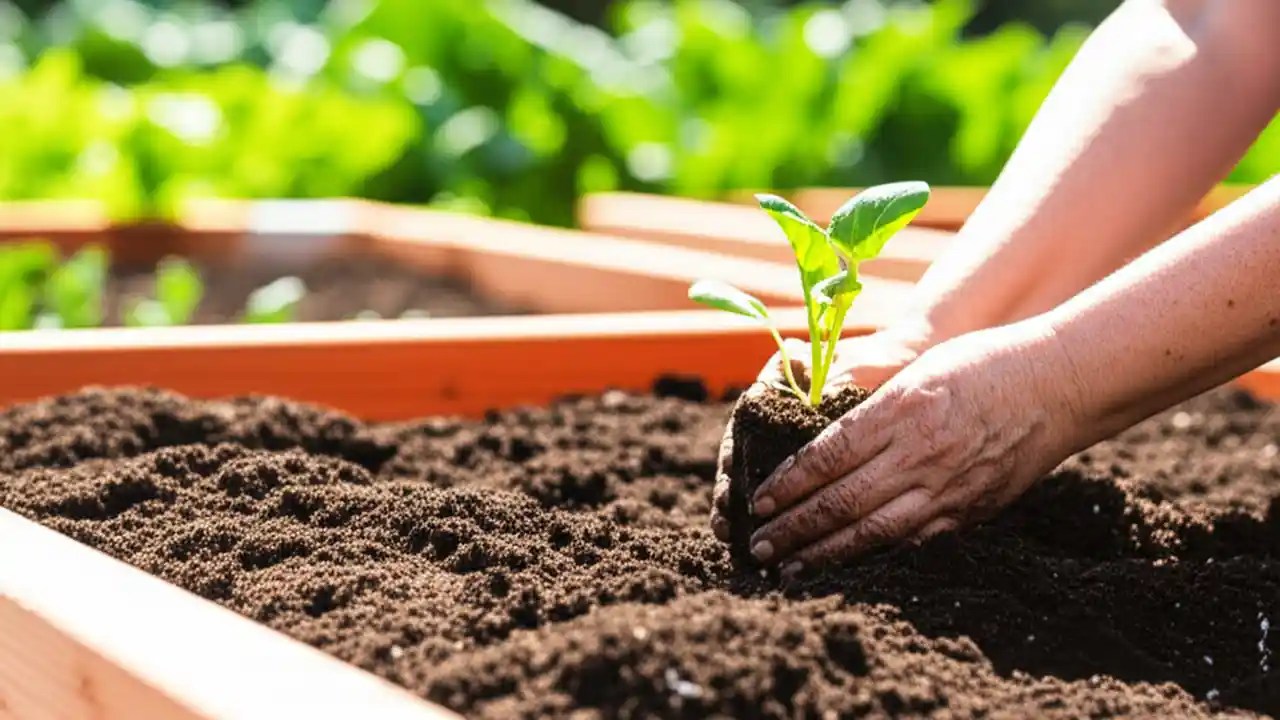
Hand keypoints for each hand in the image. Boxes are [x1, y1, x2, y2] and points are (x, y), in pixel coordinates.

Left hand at [746, 321, 1085, 575]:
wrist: (1059, 383)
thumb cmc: (982, 364)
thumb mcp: (916, 369)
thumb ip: (870, 406)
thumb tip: (821, 437)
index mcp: (900, 411)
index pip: (827, 456)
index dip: (789, 484)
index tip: (759, 501)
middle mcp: (919, 454)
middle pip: (841, 501)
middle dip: (793, 528)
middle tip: (758, 547)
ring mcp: (947, 487)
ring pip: (872, 532)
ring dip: (824, 553)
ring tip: (789, 567)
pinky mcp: (970, 510)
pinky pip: (915, 542)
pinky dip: (875, 557)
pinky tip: (849, 568)